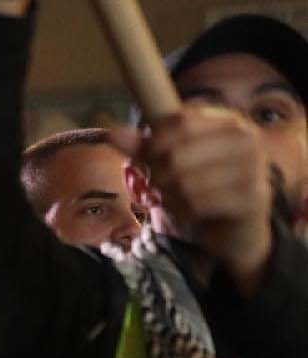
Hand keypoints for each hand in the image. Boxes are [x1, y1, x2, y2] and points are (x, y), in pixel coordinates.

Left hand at [113, 106, 273, 294]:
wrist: (235, 227)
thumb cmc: (202, 187)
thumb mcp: (173, 162)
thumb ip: (144, 147)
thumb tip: (111, 133)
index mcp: (228, 121)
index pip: (179, 121)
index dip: (153, 143)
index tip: (150, 159)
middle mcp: (247, 139)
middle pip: (176, 153)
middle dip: (157, 175)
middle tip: (159, 186)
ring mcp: (254, 168)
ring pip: (185, 182)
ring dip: (170, 197)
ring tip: (175, 200)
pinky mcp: (253, 197)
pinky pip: (199, 204)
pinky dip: (185, 212)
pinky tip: (189, 213)